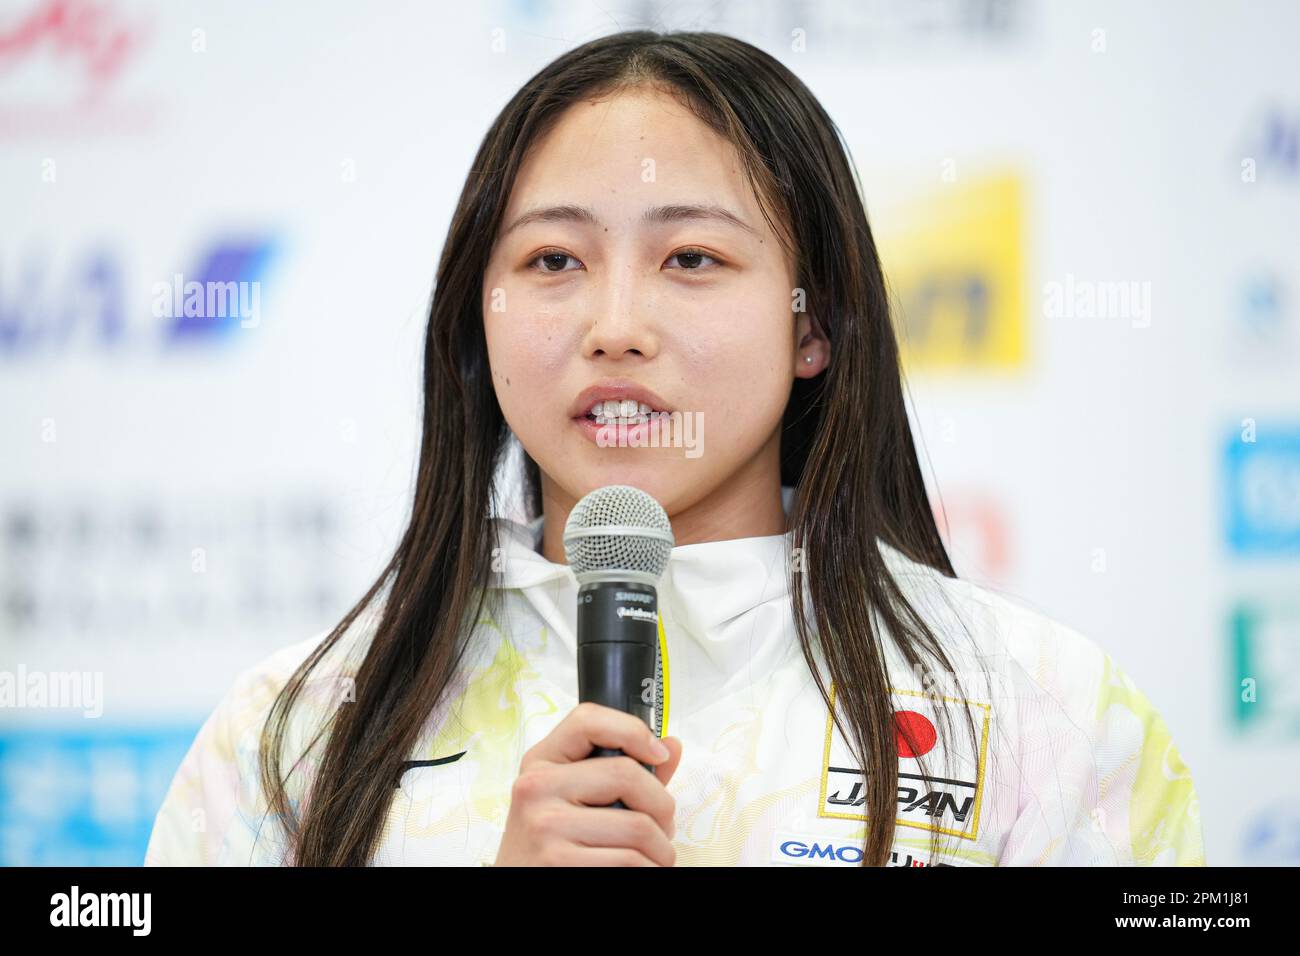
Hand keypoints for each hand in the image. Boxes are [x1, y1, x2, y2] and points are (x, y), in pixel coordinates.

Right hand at [493, 701, 682, 865]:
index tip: (658, 754)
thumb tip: (670, 746)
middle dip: (663, 805)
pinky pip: (629, 860)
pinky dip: (649, 869)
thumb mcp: (574, 800)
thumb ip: (624, 773)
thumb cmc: (551, 846)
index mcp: (541, 761)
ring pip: (638, 825)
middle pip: (626, 774)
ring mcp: (545, 825)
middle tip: (664, 826)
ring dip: (662, 847)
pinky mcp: (559, 862)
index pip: (587, 720)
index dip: (633, 730)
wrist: (517, 883)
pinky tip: (641, 870)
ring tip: (654, 854)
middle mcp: (537, 787)